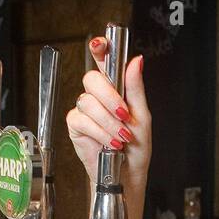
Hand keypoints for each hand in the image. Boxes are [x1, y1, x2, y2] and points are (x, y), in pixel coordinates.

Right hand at [65, 39, 150, 185]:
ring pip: (87, 101)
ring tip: (121, 137)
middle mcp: (98, 96)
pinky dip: (99, 132)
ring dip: (108, 121)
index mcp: (116, 88)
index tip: (100, 45)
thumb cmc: (136, 147)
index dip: (100, 49)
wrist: (127, 173)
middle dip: (110, 98)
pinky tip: (109, 142)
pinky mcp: (76, 126)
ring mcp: (85, 110)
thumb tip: (136, 61)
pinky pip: (81, 120)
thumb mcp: (142, 116)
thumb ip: (135, 88)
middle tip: (124, 115)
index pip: (104, 61)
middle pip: (92, 79)